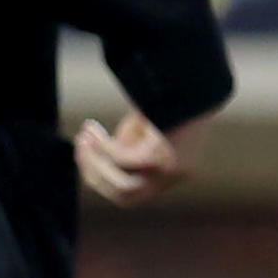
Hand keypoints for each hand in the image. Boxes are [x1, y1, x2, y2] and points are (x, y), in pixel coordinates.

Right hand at [75, 110, 198, 206]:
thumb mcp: (144, 132)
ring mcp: (170, 170)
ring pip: (123, 187)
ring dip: (96, 165)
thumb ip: (126, 149)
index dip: (101, 181)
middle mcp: (172, 177)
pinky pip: (123, 160)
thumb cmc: (169, 101)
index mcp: (170, 175)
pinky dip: (103, 147)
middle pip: (124, 196)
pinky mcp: (164, 156)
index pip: (130, 195)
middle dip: (94, 174)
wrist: (197, 81)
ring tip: (84, 137)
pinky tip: (92, 130)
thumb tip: (100, 158)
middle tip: (80, 144)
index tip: (84, 155)